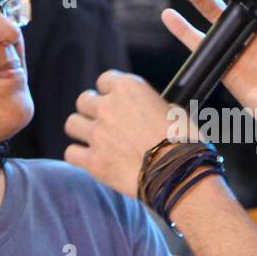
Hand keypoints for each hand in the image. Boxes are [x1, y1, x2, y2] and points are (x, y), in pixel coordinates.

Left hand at [65, 69, 179, 198]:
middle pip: (84, 100)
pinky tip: (91, 159)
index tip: (116, 102)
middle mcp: (108, 106)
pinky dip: (80, 156)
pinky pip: (71, 153)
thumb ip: (154, 105)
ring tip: (95, 140)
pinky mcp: (93, 161)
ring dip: (82, 131)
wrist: (180, 175)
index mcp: (129, 88)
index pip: (105, 80)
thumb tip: (152, 110)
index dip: (110, 92)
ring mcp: (98, 134)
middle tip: (104, 123)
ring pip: (72, 124)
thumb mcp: (176, 111)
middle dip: (92, 110)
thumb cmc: (185, 143)